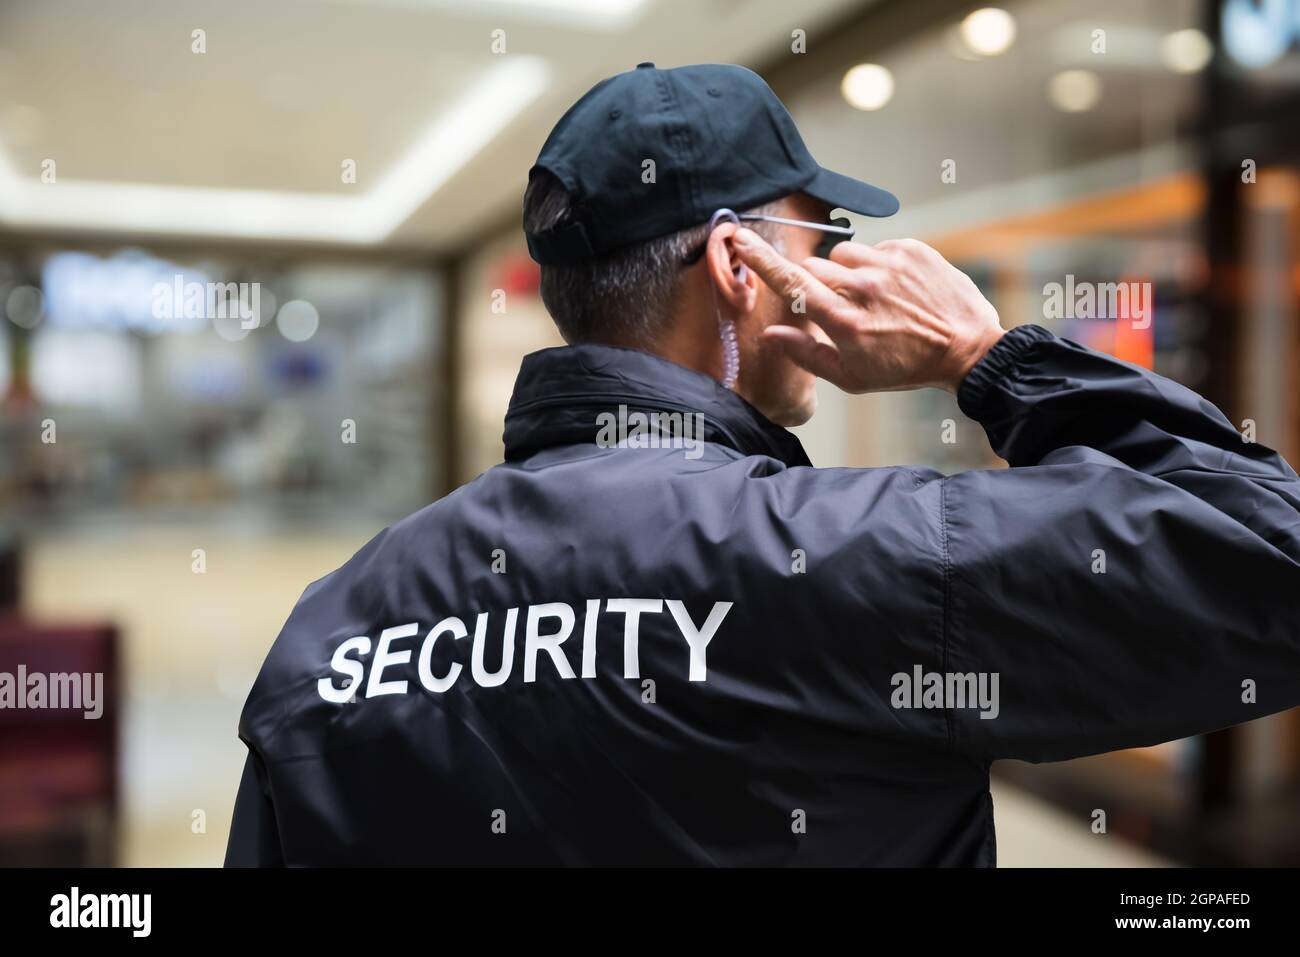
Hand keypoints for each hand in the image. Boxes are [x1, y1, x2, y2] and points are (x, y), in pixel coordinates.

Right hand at [732, 230, 1004, 393]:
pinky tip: (896, 289)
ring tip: (872, 298)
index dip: (761, 260)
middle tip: (839, 307)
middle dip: (817, 284)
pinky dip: (878, 265)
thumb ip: (806, 354)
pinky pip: (876, 248)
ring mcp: (889, 264)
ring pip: (843, 255)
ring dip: (847, 272)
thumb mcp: (852, 376)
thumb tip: (772, 335)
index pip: (791, 282)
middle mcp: (863, 287)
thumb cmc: (905, 368)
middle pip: (813, 267)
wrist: (967, 349)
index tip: (740, 238)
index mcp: (844, 321)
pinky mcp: (911, 249)